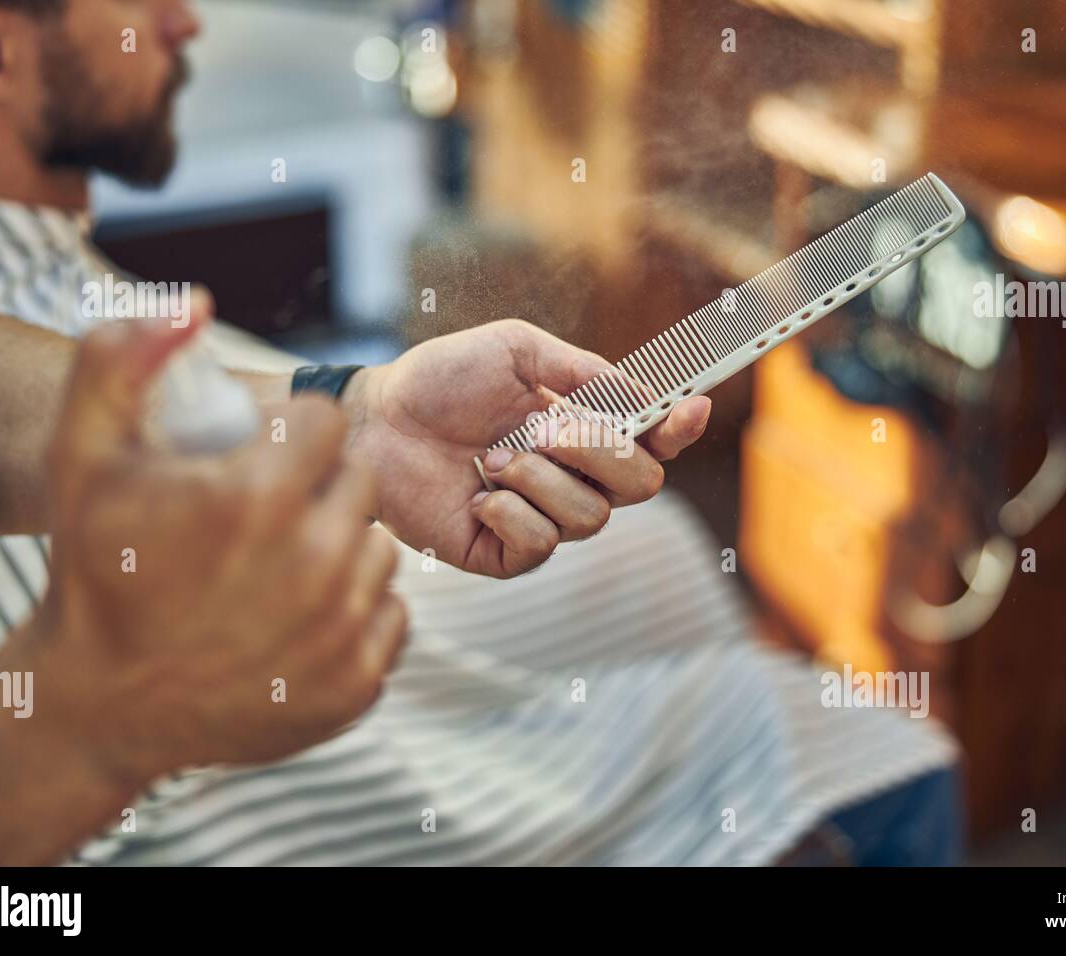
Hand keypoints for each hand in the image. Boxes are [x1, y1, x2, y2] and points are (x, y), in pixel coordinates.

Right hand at [35, 316, 405, 788]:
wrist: (104, 703)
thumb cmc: (96, 571)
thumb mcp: (83, 453)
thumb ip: (122, 358)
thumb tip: (194, 303)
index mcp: (258, 497)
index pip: (326, 425)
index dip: (291, 437)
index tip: (258, 463)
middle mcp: (315, 563)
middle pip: (360, 483)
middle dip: (321, 487)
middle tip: (268, 516)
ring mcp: (341, 630)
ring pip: (381, 549)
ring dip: (344, 546)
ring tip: (284, 566)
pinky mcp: (358, 682)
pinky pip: (392, 614)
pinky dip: (358, 612)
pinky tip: (305, 616)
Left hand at [345, 319, 711, 576]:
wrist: (377, 420)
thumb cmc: (442, 379)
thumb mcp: (517, 351)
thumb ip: (582, 370)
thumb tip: (643, 393)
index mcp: (584, 427)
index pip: (652, 440)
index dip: (678, 429)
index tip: (688, 409)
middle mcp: (572, 475)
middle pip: (640, 485)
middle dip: (599, 453)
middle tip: (546, 428)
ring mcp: (542, 517)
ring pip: (591, 516)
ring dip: (540, 479)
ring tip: (490, 458)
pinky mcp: (507, 553)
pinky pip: (542, 545)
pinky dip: (512, 514)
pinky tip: (477, 495)